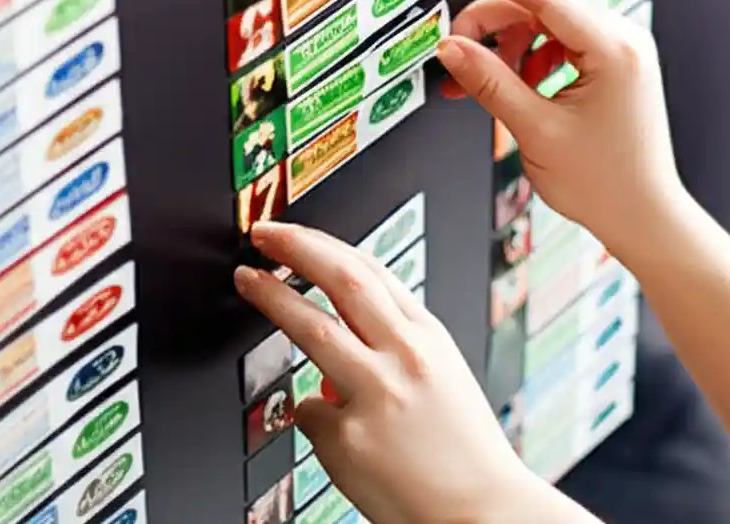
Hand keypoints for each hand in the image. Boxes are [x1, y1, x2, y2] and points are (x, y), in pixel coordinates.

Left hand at [236, 222, 597, 523]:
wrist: (482, 511)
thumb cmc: (462, 452)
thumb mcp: (443, 377)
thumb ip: (397, 346)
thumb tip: (346, 324)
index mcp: (428, 338)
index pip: (371, 270)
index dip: (324, 245)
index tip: (291, 235)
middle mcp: (405, 357)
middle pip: (342, 279)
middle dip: (296, 247)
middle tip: (263, 234)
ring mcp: (377, 394)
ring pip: (313, 327)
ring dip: (273, 297)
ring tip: (247, 283)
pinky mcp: (350, 438)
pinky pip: (309, 413)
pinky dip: (312, 416)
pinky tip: (334, 433)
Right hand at [440, 0, 687, 258]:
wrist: (643, 216)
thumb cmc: (602, 183)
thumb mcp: (536, 131)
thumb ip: (490, 83)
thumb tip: (451, 48)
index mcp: (614, 50)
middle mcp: (623, 40)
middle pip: (541, 8)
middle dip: (491, 26)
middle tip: (452, 51)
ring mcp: (621, 51)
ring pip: (547, 27)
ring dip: (506, 47)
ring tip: (476, 84)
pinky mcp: (614, 66)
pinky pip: (561, 46)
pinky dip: (528, 61)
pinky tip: (510, 88)